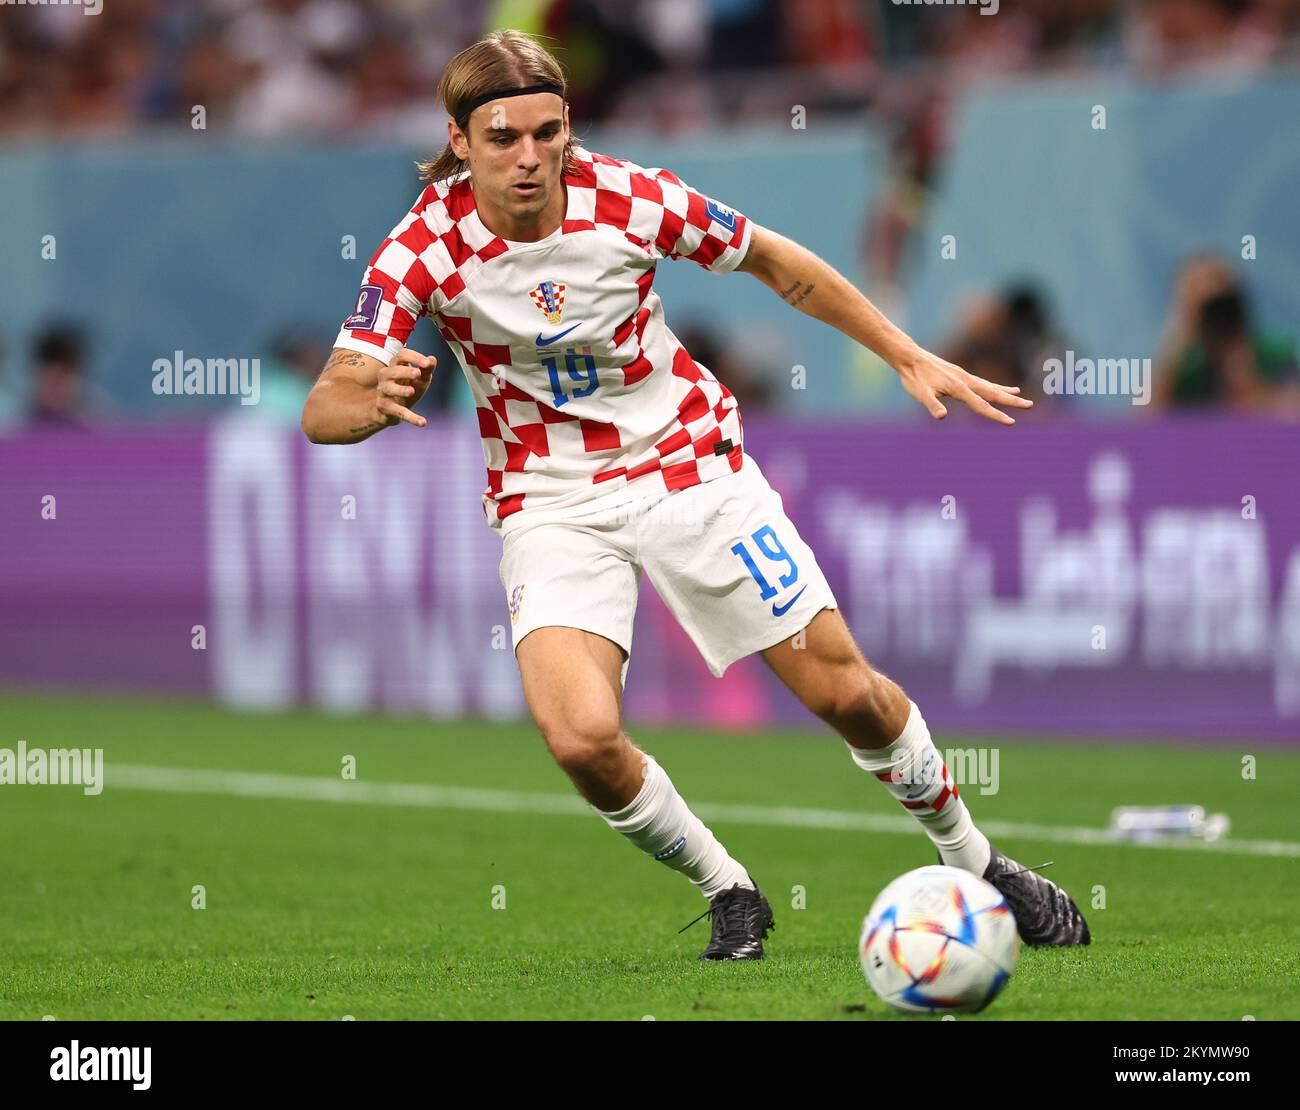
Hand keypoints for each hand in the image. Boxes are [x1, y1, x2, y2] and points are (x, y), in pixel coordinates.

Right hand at [375, 348, 436, 427]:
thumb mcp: (420, 379)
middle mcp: (386, 377)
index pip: (401, 355)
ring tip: (411, 391)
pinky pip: (397, 412)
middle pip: (392, 371)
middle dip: (404, 371)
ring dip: (400, 390)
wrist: (390, 410)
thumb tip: (432, 359)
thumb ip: (427, 369)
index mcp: (395, 366)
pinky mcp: (385, 408)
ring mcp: (383, 392)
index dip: (413, 357)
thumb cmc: (406, 388)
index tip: (426, 363)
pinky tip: (423, 422)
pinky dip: (410, 417)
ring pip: (389, 389)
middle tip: (417, 374)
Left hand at [895, 346, 1031, 425]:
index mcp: (959, 388)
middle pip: (993, 393)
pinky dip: (994, 385)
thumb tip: (941, 416)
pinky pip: (982, 382)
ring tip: (1021, 395)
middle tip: (1030, 405)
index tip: (1011, 422)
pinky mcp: (960, 375)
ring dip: (1006, 392)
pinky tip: (1000, 387)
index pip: (982, 405)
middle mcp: (966, 381)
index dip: (996, 415)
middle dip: (1011, 401)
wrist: (910, 357)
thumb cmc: (914, 378)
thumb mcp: (920, 394)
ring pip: (990, 386)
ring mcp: (964, 376)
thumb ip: (932, 405)